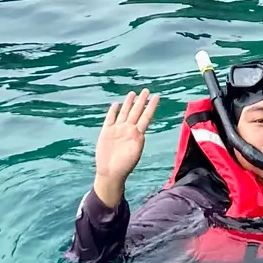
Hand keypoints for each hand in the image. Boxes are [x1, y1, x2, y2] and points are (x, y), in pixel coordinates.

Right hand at [92, 89, 160, 208]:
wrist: (110, 172)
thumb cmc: (125, 166)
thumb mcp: (134, 152)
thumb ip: (137, 141)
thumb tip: (140, 133)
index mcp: (137, 134)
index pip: (146, 116)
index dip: (151, 106)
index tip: (156, 96)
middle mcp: (128, 129)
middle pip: (136, 111)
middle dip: (141, 101)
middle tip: (146, 90)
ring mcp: (117, 130)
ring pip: (124, 113)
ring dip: (128, 103)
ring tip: (132, 94)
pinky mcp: (106, 132)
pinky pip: (110, 119)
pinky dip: (113, 111)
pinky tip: (115, 105)